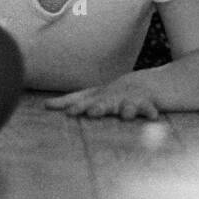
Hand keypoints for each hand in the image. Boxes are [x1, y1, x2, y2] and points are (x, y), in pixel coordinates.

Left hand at [45, 74, 159, 119]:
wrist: (154, 82)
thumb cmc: (118, 93)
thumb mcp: (96, 96)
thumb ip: (72, 101)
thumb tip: (44, 105)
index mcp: (100, 95)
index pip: (82, 99)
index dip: (70, 103)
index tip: (56, 109)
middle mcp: (113, 96)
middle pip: (103, 102)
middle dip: (97, 108)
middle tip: (86, 113)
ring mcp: (131, 99)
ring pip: (127, 105)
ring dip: (125, 109)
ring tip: (124, 115)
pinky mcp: (149, 103)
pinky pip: (149, 108)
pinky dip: (150, 111)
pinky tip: (153, 116)